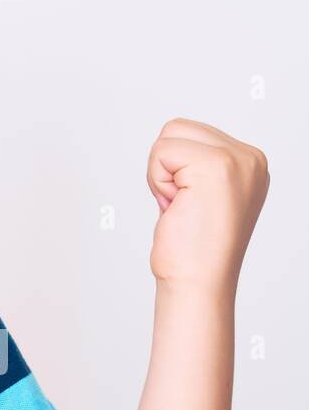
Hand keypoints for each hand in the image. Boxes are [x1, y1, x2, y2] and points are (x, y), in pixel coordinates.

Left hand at [146, 117, 268, 292]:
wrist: (198, 282)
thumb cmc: (194, 247)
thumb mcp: (206, 194)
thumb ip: (199, 165)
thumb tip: (178, 139)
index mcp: (250, 163)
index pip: (190, 132)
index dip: (174, 168)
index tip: (190, 202)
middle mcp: (251, 158)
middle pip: (177, 127)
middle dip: (166, 167)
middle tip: (182, 205)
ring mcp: (238, 160)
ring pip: (168, 135)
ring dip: (161, 173)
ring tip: (181, 205)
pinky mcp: (217, 166)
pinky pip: (161, 152)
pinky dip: (158, 181)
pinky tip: (178, 207)